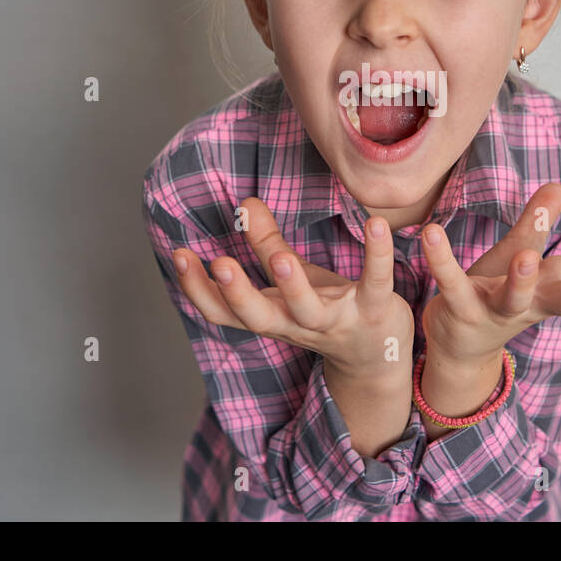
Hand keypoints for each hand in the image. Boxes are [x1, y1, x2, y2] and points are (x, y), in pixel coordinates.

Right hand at [171, 200, 412, 381]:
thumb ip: (267, 244)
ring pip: (310, 310)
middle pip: (259, 318)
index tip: (179, 255)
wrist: (381, 359)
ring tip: (282, 257)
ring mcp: (338, 320)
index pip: (224, 313)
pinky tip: (376, 223)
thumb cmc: (328, 311)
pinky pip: (376, 283)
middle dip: (238, 293)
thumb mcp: (292, 281)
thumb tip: (243, 201)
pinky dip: (377, 254)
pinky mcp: (377, 311)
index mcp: (273, 316)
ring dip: (294, 285)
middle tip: (220, 263)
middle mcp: (299, 324)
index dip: (198, 289)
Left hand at [421, 183, 560, 365]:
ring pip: (516, 300)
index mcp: (557, 288)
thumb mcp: (522, 255)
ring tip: (524, 258)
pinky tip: (431, 233)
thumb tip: (560, 186)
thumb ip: (539, 224)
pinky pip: (452, 285)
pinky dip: (441, 261)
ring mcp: (498, 311)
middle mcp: (535, 303)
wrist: (458, 346)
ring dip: (521, 281)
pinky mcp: (461, 311)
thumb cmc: (497, 295)